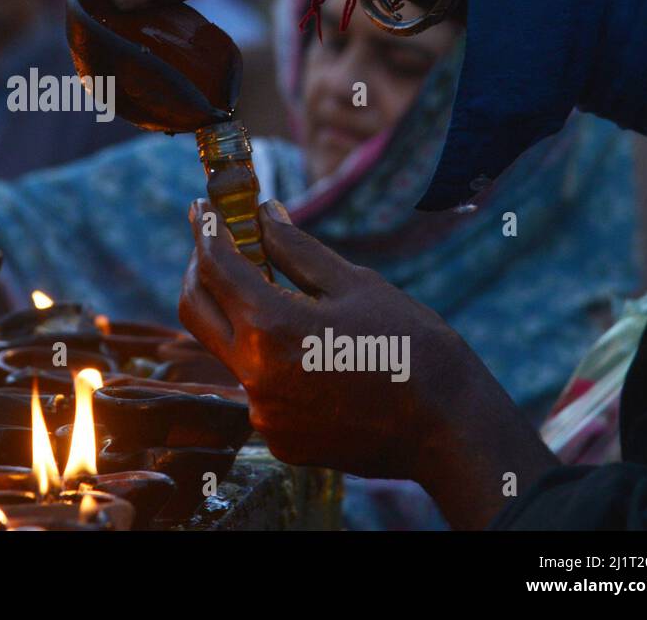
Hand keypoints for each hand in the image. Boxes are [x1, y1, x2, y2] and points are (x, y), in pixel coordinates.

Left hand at [178, 197, 557, 528]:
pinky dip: (269, 360)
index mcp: (271, 327)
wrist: (450, 431)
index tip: (204, 208)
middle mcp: (254, 375)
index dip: (206, 231)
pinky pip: (258, 387)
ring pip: (227, 349)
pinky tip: (309, 352)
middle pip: (196, 309)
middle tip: (219, 244)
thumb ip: (296, 249)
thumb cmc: (412, 349)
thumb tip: (263, 213)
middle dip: (200, 270)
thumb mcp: (355, 284)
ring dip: (239, 316)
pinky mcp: (278, 438)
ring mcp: (263, 413)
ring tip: (277, 292)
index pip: (214, 267)